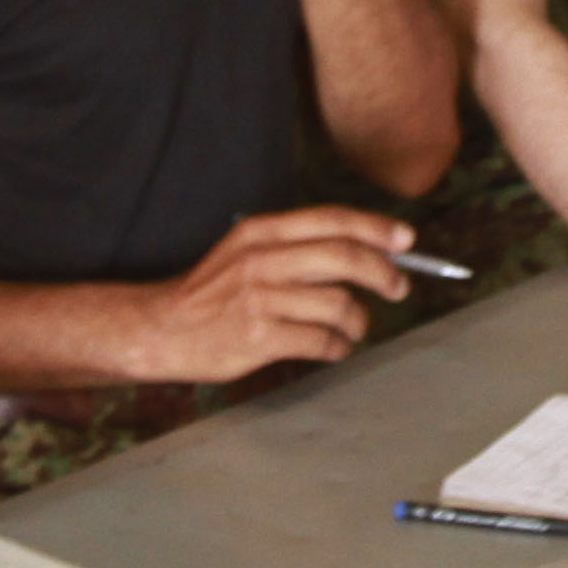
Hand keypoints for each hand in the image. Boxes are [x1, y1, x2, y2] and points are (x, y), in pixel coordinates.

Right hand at [127, 204, 413, 376]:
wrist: (160, 328)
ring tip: (351, 328)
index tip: (406, 240)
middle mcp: (262, 259)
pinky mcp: (259, 338)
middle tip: (398, 288)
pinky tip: (331, 348)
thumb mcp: (245, 252)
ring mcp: (260, 299)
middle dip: (384, 273)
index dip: (377, 229)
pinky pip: (321, 341)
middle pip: (345, 257)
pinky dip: (337, 347)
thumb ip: (296, 247)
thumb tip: (365, 251)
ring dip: (358, 321)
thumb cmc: (211, 294)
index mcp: (261, 232)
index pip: (332, 220)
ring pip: (339, 304)